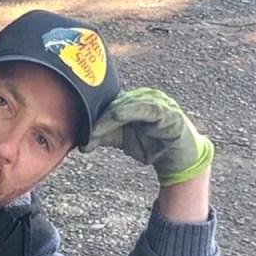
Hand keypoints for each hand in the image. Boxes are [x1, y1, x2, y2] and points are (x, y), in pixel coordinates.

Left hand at [86, 87, 213, 185]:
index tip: (79, 128)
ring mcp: (158, 102)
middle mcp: (145, 97)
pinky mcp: (169, 112)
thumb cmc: (150, 144)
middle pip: (116, 103)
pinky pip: (149, 108)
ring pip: (129, 104)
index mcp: (133, 100)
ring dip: (111, 118)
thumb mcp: (121, 140)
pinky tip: (118, 115)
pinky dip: (133, 110)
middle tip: (87, 134)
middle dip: (100, 119)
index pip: (109, 103)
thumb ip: (103, 138)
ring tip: (97, 130)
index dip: (94, 116)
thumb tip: (82, 145)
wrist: (176, 158)